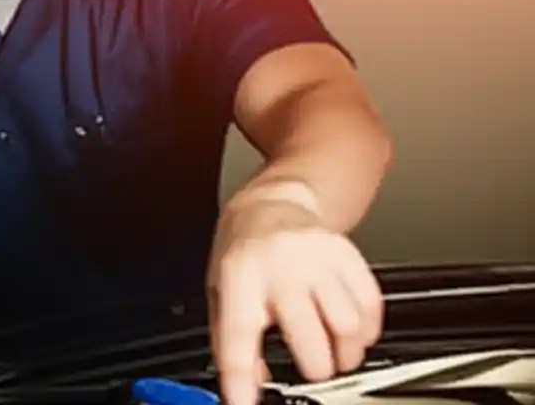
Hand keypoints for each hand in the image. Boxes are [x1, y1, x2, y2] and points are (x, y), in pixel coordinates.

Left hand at [207, 193, 383, 404]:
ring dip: (346, 352)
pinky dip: (366, 331)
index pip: (238, 335)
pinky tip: (351, 331)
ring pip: (347, 325)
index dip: (242, 377)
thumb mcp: (219, 292)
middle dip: (315, 367)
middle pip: (309, 336)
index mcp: (238, 276)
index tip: (243, 402)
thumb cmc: (242, 254)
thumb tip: (250, 382)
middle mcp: (280, 266)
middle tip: (312, 368)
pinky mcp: (347, 254)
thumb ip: (229, 338)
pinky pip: (370, 306)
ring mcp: (317, 258)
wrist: (271, 204)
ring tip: (335, 351)